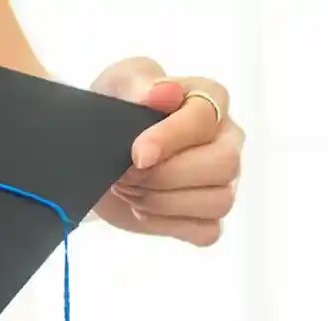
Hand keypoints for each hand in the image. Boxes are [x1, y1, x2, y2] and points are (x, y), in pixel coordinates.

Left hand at [91, 57, 243, 245]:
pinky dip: (169, 225)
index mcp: (211, 100)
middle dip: (166, 176)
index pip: (205, 120)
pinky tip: (143, 209)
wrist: (100, 151)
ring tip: (130, 189)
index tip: (137, 154)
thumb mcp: (119, 83)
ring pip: (218, 201)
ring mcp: (224, 181)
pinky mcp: (209, 216)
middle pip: (224, 165)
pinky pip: (206, 232)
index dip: (170, 139)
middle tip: (127, 174)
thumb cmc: (119, 109)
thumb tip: (166, 92)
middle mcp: (227, 140)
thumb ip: (140, 82)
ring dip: (163, 201)